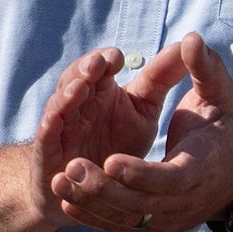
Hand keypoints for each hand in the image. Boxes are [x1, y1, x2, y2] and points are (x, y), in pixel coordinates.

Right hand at [28, 47, 149, 230]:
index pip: (98, 68)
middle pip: (75, 80)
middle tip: (97, 63)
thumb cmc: (118, 143)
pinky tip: (52, 122)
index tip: (118, 57)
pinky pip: (46, 140)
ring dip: (66, 95)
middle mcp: (77, 105)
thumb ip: (161, 78)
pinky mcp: (49, 154)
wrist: (94, 188)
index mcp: (99, 92)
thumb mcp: (144, 110)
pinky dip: (48, 129)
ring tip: (79, 87)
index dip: (105, 61)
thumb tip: (186, 44)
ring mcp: (60, 128)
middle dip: (84, 70)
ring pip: (59, 106)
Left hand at [50, 33, 232, 231]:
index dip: (141, 173)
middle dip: (104, 188)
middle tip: (72, 167)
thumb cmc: (222, 130)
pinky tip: (68, 201)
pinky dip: (93, 216)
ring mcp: (170, 220)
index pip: (173, 179)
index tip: (111, 160)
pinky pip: (120, 228)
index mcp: (203, 168)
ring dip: (91, 202)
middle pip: (142, 204)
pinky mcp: (155, 228)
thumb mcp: (219, 97)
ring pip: (126, 219)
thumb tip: (190, 40)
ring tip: (62, 180)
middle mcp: (187, 202)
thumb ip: (204, 70)